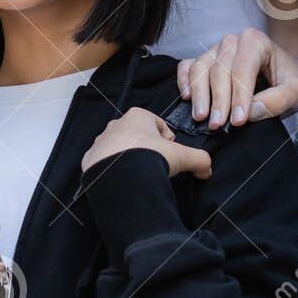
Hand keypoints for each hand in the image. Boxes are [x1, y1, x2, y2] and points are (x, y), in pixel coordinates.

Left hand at [82, 107, 212, 177]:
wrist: (119, 176)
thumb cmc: (148, 158)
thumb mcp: (182, 157)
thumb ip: (200, 159)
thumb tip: (206, 168)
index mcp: (137, 116)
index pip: (159, 125)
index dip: (169, 142)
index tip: (171, 156)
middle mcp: (116, 125)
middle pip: (140, 137)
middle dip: (150, 151)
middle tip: (157, 168)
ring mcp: (101, 142)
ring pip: (121, 150)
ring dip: (131, 161)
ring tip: (141, 176)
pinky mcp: (90, 160)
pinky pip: (106, 164)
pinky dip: (116, 172)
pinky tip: (125, 181)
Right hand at [178, 28, 297, 128]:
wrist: (289, 76)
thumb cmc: (294, 81)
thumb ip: (278, 100)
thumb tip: (251, 112)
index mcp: (256, 41)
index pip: (242, 69)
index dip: (238, 96)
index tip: (238, 121)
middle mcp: (232, 41)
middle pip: (219, 70)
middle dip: (218, 100)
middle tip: (217, 125)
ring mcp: (216, 50)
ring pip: (200, 69)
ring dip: (199, 94)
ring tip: (201, 118)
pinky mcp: (205, 60)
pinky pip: (187, 66)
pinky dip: (184, 81)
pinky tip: (187, 98)